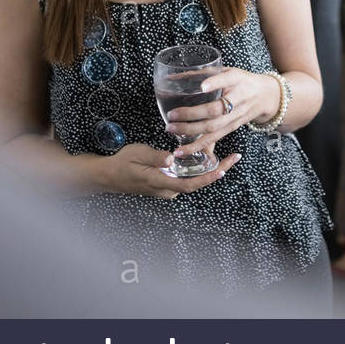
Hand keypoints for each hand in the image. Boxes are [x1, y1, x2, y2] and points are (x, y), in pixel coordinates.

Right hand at [95, 143, 239, 198]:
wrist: (109, 176)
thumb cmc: (122, 163)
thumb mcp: (137, 154)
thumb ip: (155, 157)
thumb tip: (172, 159)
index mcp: (159, 182)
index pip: (188, 184)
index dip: (207, 178)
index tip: (223, 169)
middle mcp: (167, 189)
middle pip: (196, 183)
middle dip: (217, 171)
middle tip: (235, 157)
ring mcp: (167, 189)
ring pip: (193, 181)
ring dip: (210, 170)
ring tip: (227, 155)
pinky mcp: (167, 185)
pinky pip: (187, 179)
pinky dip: (199, 170)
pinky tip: (208, 157)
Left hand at [165, 67, 281, 157]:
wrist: (266, 96)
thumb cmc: (242, 81)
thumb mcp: (229, 71)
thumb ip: (205, 73)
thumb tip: (173, 77)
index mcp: (237, 80)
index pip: (227, 80)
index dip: (215, 83)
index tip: (202, 86)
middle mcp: (238, 99)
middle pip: (216, 110)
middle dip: (192, 114)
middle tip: (172, 114)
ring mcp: (236, 116)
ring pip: (213, 128)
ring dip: (191, 131)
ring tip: (172, 130)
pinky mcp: (232, 128)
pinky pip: (215, 139)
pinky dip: (198, 146)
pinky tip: (183, 150)